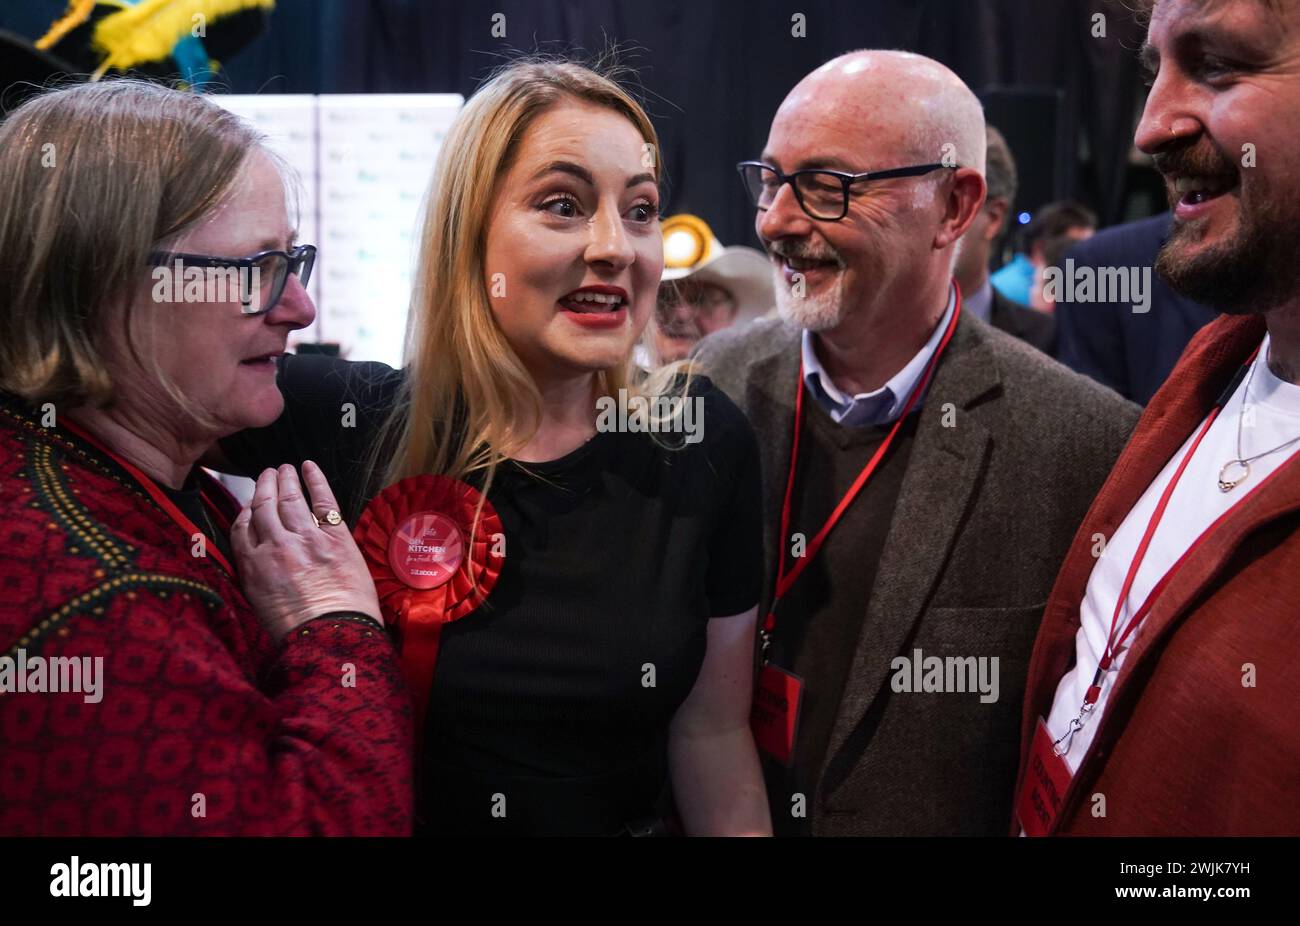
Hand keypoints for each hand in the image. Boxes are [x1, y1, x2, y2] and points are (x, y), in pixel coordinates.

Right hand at [231, 461, 382, 642]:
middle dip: (263, 486)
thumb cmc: (297, 632)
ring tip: (283, 468)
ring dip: (285, 480)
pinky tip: (309, 467)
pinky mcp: (335, 537)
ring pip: (290, 499)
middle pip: (264, 506)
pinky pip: (323, 501)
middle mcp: (275, 545)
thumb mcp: (258, 607)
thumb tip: (257, 565)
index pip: (242, 527)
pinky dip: (315, 481)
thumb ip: (255, 579)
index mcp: (252, 566)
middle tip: (266, 473)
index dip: (245, 511)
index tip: (249, 503)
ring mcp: (305, 538)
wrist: (331, 636)